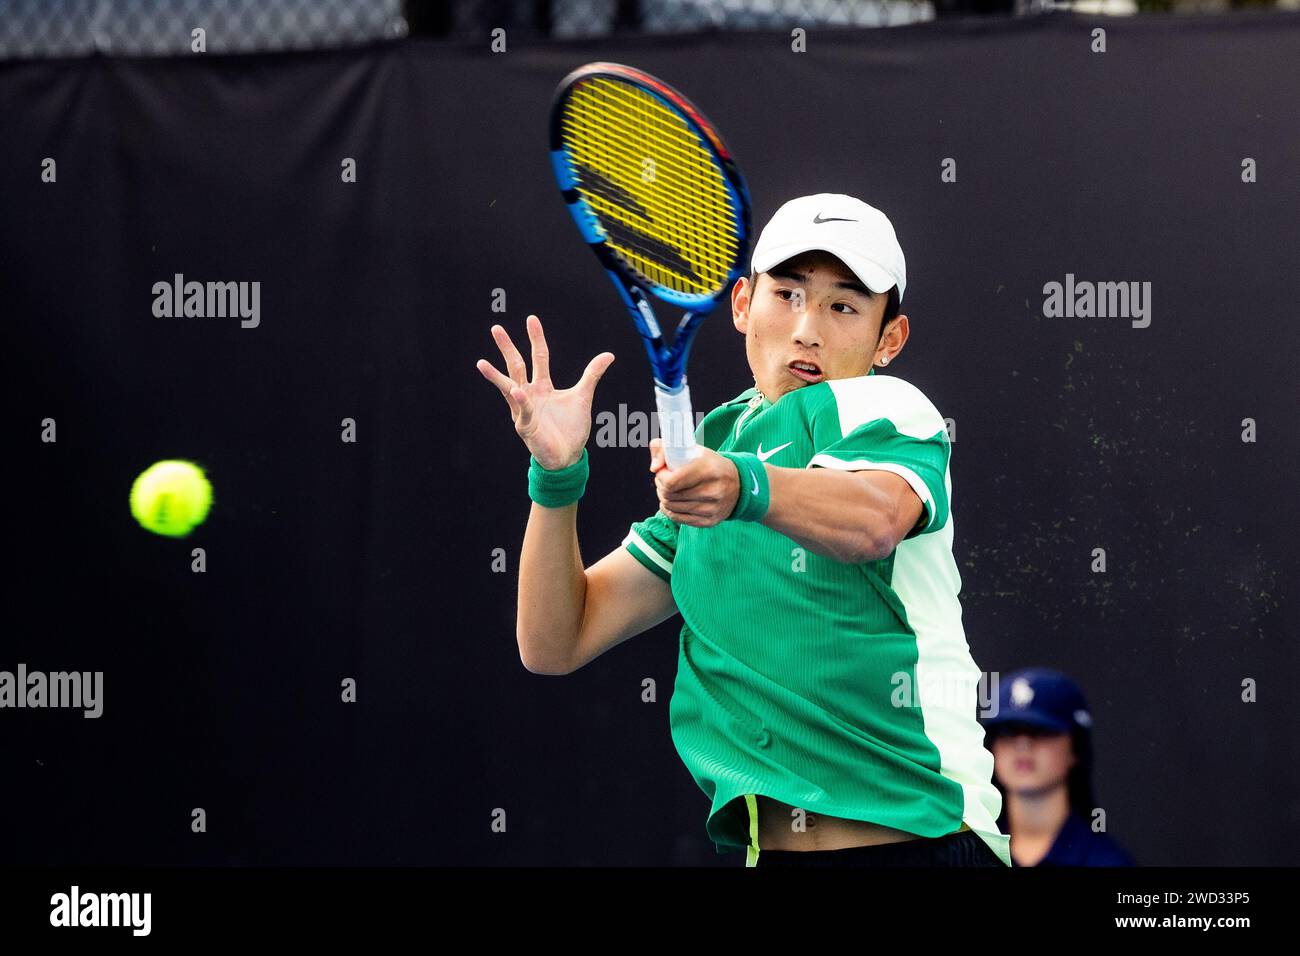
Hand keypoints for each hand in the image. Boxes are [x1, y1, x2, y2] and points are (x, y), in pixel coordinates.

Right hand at [477, 315, 614, 470]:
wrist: (569, 456)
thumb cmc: (571, 428)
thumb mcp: (582, 397)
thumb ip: (591, 375)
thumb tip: (608, 355)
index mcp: (542, 386)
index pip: (538, 357)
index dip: (536, 339)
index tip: (532, 319)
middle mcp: (530, 395)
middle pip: (517, 366)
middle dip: (507, 348)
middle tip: (496, 328)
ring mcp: (524, 410)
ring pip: (508, 388)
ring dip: (495, 376)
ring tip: (481, 363)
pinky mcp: (525, 426)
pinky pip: (522, 411)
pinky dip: (520, 401)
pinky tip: (517, 391)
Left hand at [648, 437, 739, 527]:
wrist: (739, 484)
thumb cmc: (710, 464)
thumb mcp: (693, 449)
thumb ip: (666, 448)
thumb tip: (653, 467)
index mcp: (709, 470)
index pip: (671, 482)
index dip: (661, 476)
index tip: (663, 471)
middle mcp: (712, 491)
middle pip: (669, 495)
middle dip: (661, 486)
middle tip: (665, 480)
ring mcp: (712, 509)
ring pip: (671, 508)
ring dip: (664, 498)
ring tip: (669, 490)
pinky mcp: (709, 521)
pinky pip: (678, 519)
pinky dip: (670, 510)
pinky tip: (673, 502)